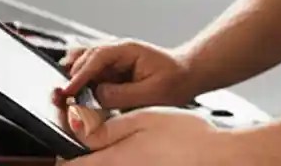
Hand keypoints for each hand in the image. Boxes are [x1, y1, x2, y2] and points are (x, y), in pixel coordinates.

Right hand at [55, 40, 197, 109]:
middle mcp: (116, 50)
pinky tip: (76, 89)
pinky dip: (81, 79)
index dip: (80, 75)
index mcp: (127, 49)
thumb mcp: (151, 92)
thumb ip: (122, 94)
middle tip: (61, 95)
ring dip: (74, 75)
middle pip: (84, 57)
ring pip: (83, 61)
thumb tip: (96, 95)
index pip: (97, 58)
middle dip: (72, 76)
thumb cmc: (174, 80)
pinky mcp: (111, 68)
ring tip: (67, 92)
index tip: (68, 90)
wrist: (186, 75)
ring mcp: (112, 58)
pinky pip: (90, 70)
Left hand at [60, 106, 242, 164]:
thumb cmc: (187, 137)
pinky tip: (139, 150)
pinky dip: (123, 160)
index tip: (59, 149)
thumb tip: (74, 127)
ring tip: (118, 141)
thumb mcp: (141, 119)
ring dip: (102, 158)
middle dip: (83, 158)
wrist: (221, 157)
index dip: (60, 158)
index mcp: (114, 160)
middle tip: (93, 137)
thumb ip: (105, 128)